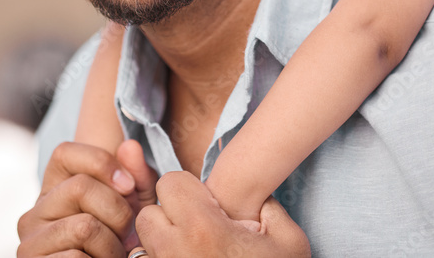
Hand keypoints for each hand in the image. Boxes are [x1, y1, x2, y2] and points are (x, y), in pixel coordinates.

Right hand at [17, 141, 157, 256]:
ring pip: (83, 227)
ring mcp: (31, 240)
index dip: (102, 162)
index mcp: (55, 190)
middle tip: (129, 235)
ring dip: (112, 246)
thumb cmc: (123, 242)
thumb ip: (137, 176)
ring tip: (117, 254)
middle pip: (80, 187)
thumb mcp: (136, 206)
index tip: (129, 186)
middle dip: (118, 212)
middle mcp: (36, 211)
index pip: (64, 153)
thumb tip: (129, 146)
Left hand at [135, 171, 309, 256]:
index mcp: (203, 229)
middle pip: (149, 214)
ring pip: (145, 246)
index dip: (187, 190)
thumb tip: (254, 198)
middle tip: (197, 232)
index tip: (206, 206)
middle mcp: (175, 251)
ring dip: (163, 245)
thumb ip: (269, 208)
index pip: (170, 183)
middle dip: (169, 218)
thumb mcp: (289, 242)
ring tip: (194, 255)